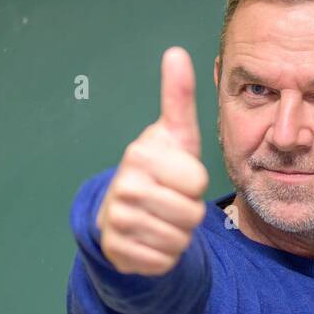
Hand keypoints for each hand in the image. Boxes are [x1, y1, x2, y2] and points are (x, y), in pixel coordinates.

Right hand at [95, 47, 209, 274]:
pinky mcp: (117, 252)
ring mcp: (116, 221)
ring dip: (179, 233)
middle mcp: (123, 187)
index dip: (195, 182)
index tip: (178, 175)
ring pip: (179, 239)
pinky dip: (165, 255)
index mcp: (139, 154)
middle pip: (191, 213)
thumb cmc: (160, 169)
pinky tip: (152, 238)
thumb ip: (178, 96)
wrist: (125, 211)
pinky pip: (164, 260)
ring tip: (162, 217)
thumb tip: (176, 52)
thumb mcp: (174, 133)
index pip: (197, 180)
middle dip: (189, 210)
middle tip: (171, 199)